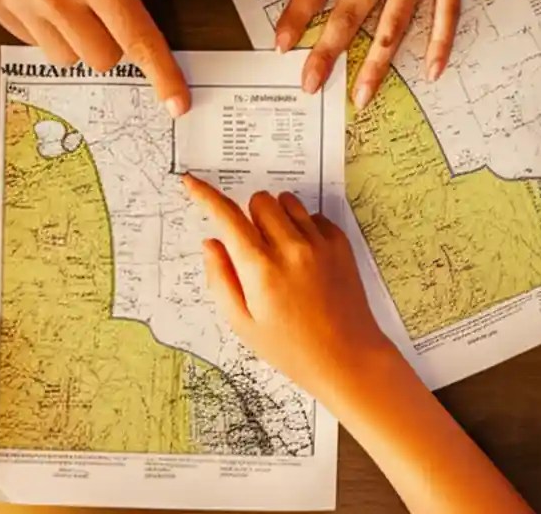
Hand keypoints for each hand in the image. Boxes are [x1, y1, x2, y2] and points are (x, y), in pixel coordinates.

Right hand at [0, 0, 189, 115]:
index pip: (136, 38)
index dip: (162, 74)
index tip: (176, 103)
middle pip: (103, 58)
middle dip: (114, 39)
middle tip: (105, 1)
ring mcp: (17, 2)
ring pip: (65, 57)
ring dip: (78, 36)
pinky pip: (30, 39)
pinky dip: (45, 25)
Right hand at [182, 174, 392, 399]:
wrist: (348, 358)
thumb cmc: (292, 348)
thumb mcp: (244, 324)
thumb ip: (221, 279)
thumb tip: (211, 243)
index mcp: (260, 268)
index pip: (226, 217)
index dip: (205, 195)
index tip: (191, 182)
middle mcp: (290, 248)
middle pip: (259, 200)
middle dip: (249, 217)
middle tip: (254, 250)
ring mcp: (319, 243)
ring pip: (287, 202)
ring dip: (277, 218)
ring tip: (280, 253)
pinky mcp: (340, 243)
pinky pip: (313, 215)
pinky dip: (303, 227)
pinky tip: (303, 258)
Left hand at [274, 0, 510, 106]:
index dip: (296, 16)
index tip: (281, 44)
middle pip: (352, 12)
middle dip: (328, 53)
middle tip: (312, 85)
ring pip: (397, 21)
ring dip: (378, 63)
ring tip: (363, 95)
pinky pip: (448, 7)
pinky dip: (441, 40)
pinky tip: (431, 69)